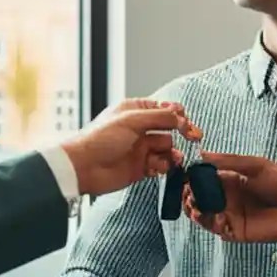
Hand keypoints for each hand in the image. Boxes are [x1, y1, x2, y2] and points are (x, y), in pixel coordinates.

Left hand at [61, 99, 199, 194]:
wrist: (84, 167)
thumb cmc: (100, 139)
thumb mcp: (131, 120)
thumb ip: (159, 117)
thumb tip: (180, 116)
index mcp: (135, 111)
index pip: (165, 109)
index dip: (178, 115)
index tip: (187, 122)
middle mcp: (139, 129)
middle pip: (170, 129)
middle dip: (182, 134)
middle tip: (193, 138)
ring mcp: (140, 148)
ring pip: (167, 149)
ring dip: (172, 154)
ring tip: (172, 158)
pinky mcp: (140, 167)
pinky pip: (160, 165)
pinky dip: (163, 166)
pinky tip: (157, 167)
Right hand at [182, 152, 276, 243]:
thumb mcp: (257, 166)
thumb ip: (230, 161)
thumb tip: (202, 154)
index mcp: (232, 179)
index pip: (205, 177)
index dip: (193, 175)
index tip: (182, 172)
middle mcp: (227, 196)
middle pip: (199, 195)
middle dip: (188, 192)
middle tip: (185, 189)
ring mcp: (228, 214)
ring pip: (201, 211)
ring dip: (192, 206)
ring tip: (191, 201)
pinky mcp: (232, 230)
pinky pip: (212, 226)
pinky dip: (203, 220)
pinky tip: (202, 212)